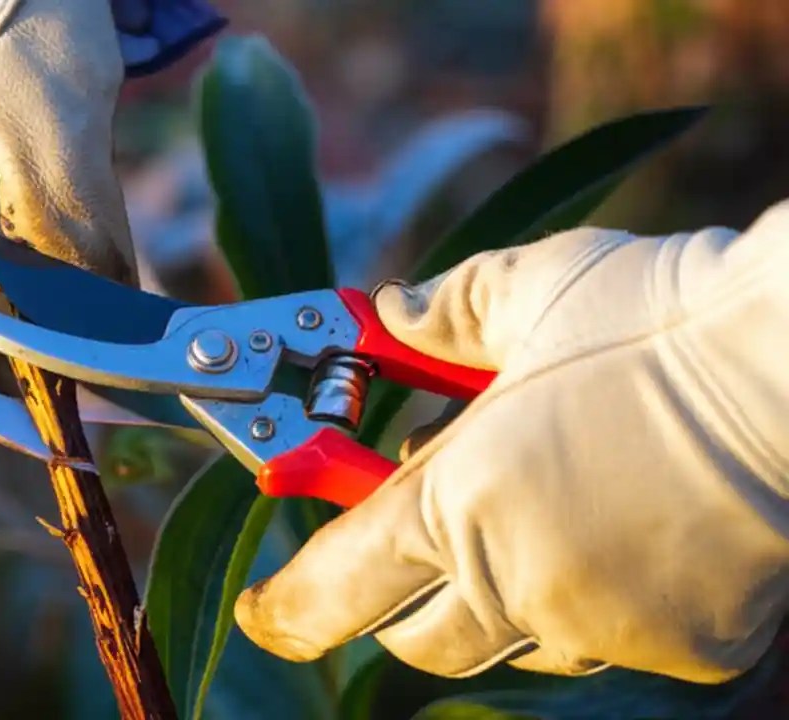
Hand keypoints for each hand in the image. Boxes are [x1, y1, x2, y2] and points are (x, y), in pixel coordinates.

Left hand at [235, 203, 788, 682]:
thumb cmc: (662, 317)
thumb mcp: (526, 288)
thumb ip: (434, 312)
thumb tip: (385, 313)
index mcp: (460, 501)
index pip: (337, 589)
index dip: (287, 608)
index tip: (268, 610)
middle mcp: (523, 583)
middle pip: (417, 638)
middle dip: (399, 594)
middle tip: (416, 527)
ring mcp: (608, 624)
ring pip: (513, 639)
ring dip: (496, 590)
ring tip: (534, 503)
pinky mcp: (686, 647)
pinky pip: (606, 638)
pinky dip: (589, 594)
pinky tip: (619, 524)